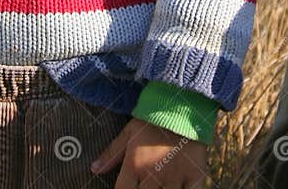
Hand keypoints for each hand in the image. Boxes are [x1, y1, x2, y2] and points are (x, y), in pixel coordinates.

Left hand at [90, 117, 208, 187]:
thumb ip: (111, 153)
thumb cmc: (151, 121)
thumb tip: (93, 170)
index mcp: (135, 165)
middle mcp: (153, 175)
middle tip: (146, 184)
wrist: (181, 106)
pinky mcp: (194, 178)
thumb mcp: (129, 133)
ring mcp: (175, 178)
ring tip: (159, 188)